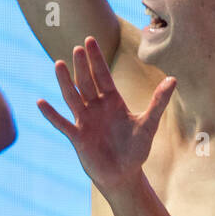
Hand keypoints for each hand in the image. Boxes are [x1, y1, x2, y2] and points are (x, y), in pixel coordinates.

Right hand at [38, 36, 175, 194]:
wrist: (124, 175)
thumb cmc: (136, 150)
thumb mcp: (149, 124)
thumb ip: (158, 102)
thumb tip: (173, 80)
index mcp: (113, 101)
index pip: (103, 75)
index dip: (96, 59)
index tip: (90, 40)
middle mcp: (96, 108)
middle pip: (87, 82)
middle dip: (82, 65)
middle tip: (78, 47)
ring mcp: (85, 121)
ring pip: (73, 97)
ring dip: (65, 82)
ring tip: (59, 64)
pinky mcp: (78, 137)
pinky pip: (62, 123)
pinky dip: (51, 114)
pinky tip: (40, 102)